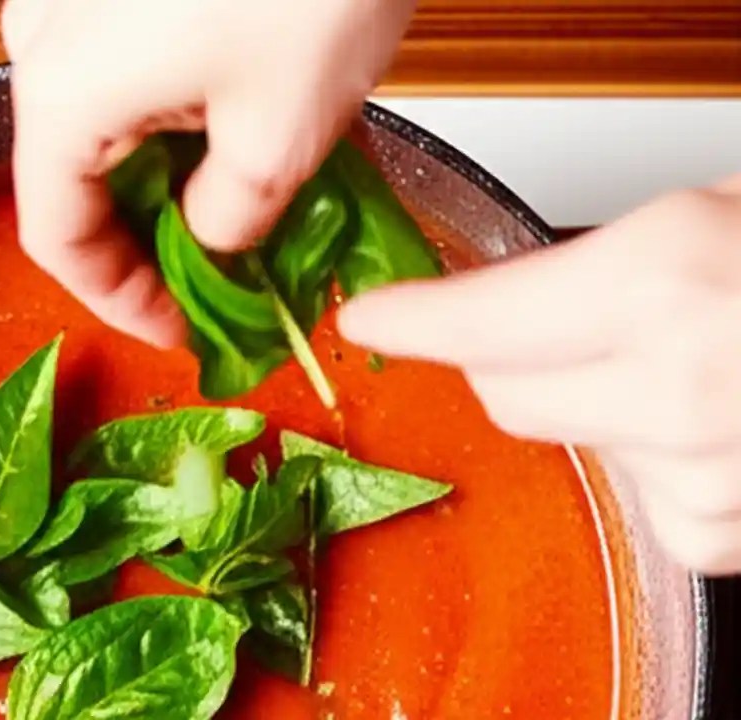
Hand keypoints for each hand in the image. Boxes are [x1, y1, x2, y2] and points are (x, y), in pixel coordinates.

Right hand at [2, 0, 416, 347]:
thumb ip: (227, 221)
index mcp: (62, 93)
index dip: (118, 301)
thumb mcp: (279, 137)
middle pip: (78, 180)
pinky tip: (247, 128)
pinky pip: (130, 68)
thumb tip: (212, 235)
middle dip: (153, 239)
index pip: (58, 238)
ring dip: (173, 177)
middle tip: (226, 277)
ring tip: (254, 204)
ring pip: (109, 125)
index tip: (179, 331)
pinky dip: (182, 116)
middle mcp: (48, 40)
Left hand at [338, 176, 740, 575]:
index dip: (411, 320)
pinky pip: (637, 492)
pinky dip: (653, 458)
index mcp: (662, 279)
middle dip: (506, 361)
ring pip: (569, 443)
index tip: (374, 319)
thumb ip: (586, 273)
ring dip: (597, 406)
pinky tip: (714, 420)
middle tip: (563, 323)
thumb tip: (488, 304)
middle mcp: (677, 382)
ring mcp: (702, 470)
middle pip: (502, 396)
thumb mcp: (703, 222)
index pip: (473, 322)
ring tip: (690, 363)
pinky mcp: (720, 533)